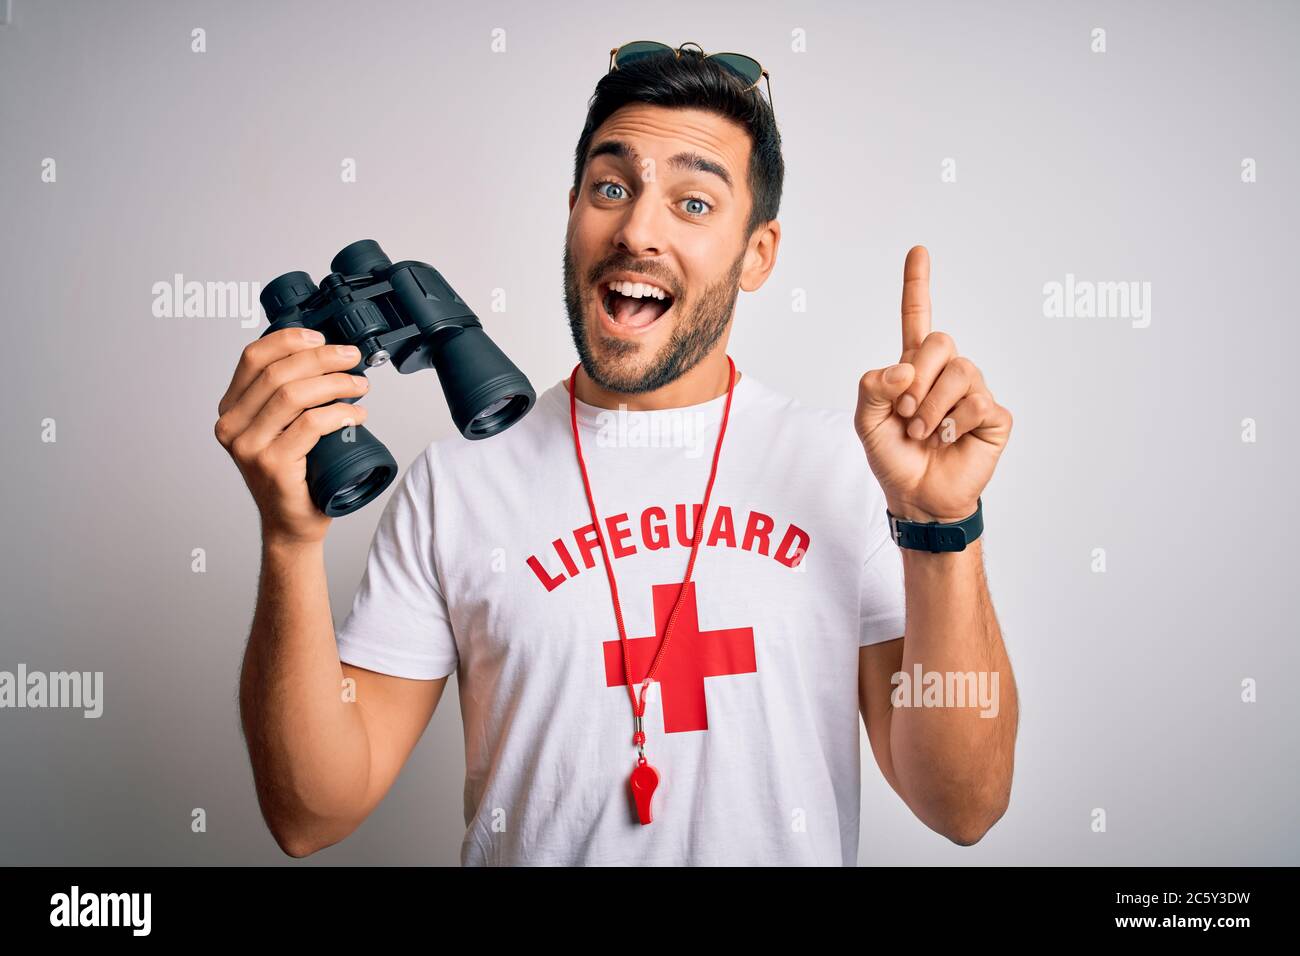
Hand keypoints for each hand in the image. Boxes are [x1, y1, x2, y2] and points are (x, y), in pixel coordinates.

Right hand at [214, 328, 372, 544]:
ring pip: (293, 395)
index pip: (253, 358)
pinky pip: (309, 425)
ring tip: (360, 386)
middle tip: (352, 359)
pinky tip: (356, 415)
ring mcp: (249, 447)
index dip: (289, 340)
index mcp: (231, 409)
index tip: (321, 338)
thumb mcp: (282, 426)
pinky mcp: (272, 465)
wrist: (293, 522)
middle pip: (277, 373)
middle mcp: (232, 426)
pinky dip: (339, 414)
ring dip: (335, 384)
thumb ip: (288, 394)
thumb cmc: (295, 473)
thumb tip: (325, 355)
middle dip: (322, 358)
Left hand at [854, 246, 1012, 523]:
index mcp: (914, 367)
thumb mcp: (865, 421)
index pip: (917, 318)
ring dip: (932, 408)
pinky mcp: (994, 416)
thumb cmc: (894, 456)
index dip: (917, 285)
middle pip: (941, 341)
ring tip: (924, 432)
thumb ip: (872, 387)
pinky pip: (978, 404)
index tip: (918, 251)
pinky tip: (949, 439)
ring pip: (961, 373)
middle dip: (917, 378)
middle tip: (905, 413)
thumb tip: (905, 368)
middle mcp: (947, 373)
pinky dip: (955, 424)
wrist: (916, 496)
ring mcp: (973, 392)